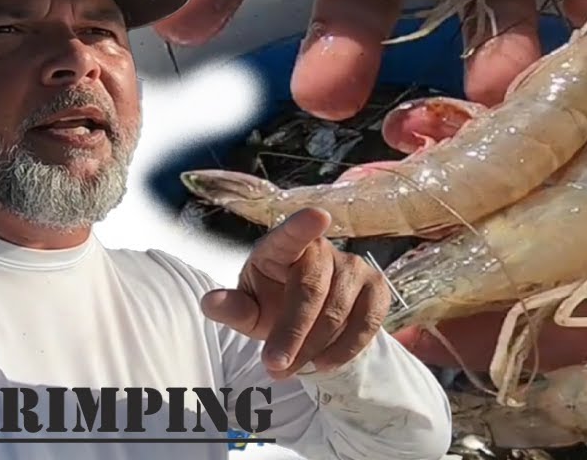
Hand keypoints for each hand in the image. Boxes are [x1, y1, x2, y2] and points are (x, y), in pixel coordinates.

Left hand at [200, 208, 391, 377]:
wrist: (311, 322)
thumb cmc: (273, 306)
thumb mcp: (249, 310)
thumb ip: (233, 308)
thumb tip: (211, 302)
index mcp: (282, 247)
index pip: (291, 234)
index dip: (303, 226)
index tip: (317, 217)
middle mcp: (322, 250)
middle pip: (311, 288)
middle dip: (291, 332)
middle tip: (274, 366)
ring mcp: (354, 266)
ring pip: (337, 311)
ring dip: (312, 348)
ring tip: (290, 369)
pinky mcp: (376, 288)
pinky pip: (366, 323)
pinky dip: (344, 350)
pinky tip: (323, 363)